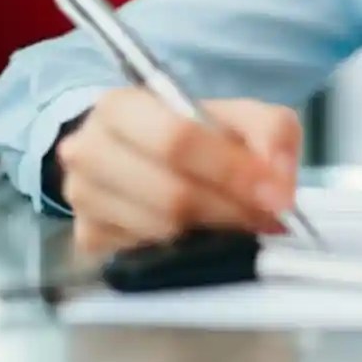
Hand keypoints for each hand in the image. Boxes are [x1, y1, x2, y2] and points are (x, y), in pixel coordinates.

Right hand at [57, 89, 302, 254]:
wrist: (143, 153)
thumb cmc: (196, 132)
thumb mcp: (241, 116)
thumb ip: (271, 133)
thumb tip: (279, 182)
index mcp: (121, 106)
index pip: (177, 140)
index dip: (232, 171)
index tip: (277, 196)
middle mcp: (87, 150)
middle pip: (170, 194)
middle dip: (230, 211)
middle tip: (269, 219)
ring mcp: (82, 198)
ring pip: (162, 231)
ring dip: (214, 234)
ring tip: (244, 224)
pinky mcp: (87, 238)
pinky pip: (147, 255)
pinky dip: (187, 251)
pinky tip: (204, 236)